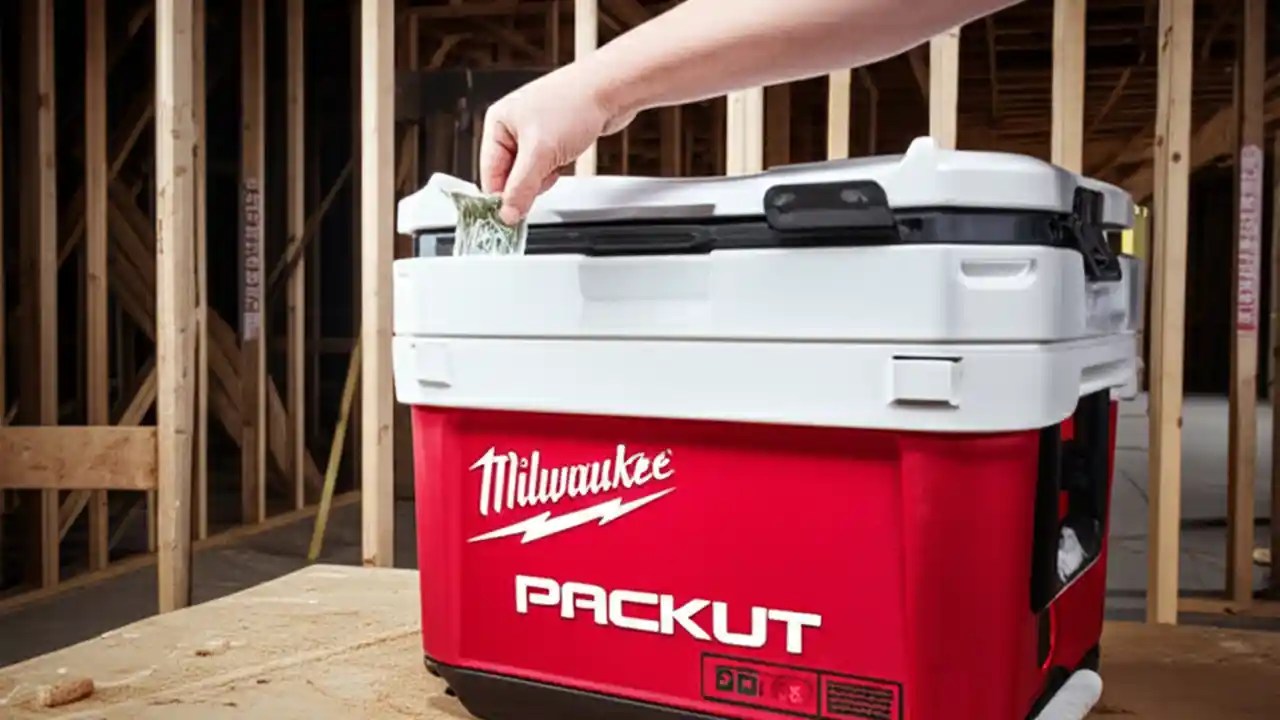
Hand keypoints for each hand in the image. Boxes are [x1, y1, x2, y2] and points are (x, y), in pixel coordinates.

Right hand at [479, 65, 632, 224]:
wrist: (611, 89)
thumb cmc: (573, 106)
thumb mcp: (541, 153)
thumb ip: (521, 188)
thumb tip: (507, 214)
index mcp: (498, 123)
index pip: (489, 172)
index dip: (500, 196)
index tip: (509, 219)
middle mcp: (513, 126)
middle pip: (510, 175)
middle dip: (528, 183)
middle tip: (544, 176)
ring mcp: (534, 132)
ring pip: (531, 173)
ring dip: (544, 176)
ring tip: (558, 158)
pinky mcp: (554, 137)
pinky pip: (548, 165)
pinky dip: (556, 168)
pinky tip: (567, 155)